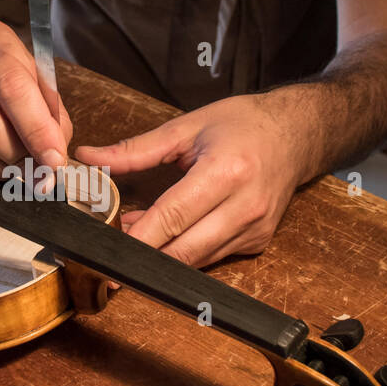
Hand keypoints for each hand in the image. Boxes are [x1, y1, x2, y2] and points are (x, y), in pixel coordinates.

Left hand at [75, 91, 309, 267]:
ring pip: (195, 261)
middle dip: (144, 258)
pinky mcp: (257, 242)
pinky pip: (212, 258)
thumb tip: (90, 158)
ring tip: (134, 235)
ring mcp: (255, 229)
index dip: (137, 238)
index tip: (108, 251)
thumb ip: (136, 150)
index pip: (172, 217)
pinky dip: (185, 251)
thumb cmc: (242, 124)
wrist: (296, 135)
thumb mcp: (187, 127)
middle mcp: (245, 207)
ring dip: (161, 255)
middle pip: (184, 250)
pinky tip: (167, 235)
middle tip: (111, 256)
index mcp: (226, 172)